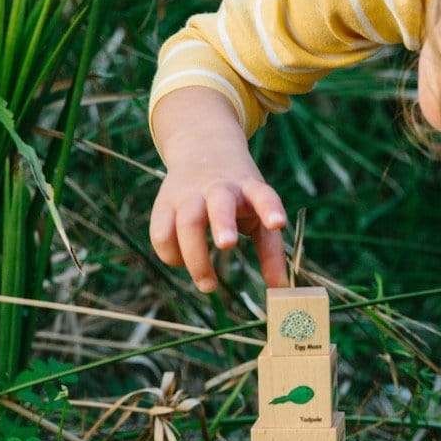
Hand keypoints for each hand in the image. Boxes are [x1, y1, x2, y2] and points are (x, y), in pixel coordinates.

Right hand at [149, 87, 287, 291]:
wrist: (203, 150)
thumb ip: (271, 252)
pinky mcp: (164, 203)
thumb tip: (278, 289)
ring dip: (195, 255)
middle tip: (228, 245)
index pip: (263, 195)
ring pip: (186, 221)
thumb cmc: (240, 197)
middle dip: (222, 223)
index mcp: (249, 188)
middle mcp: (219, 188)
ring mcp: (189, 194)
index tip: (278, 224)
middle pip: (219, 204)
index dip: (270, 209)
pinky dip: (171, 255)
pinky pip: (161, 233)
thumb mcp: (260, 216)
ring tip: (209, 285)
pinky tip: (183, 264)